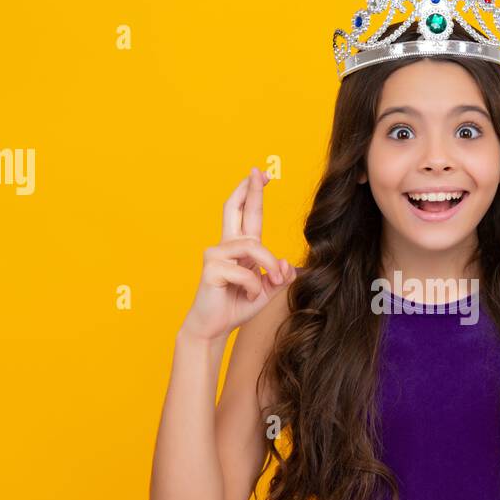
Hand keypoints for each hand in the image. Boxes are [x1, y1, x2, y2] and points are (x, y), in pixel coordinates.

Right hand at [179, 166, 295, 344]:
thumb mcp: (267, 290)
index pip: (246, 215)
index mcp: (239, 247)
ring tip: (273, 283)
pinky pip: (245, 273)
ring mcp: (215, 255)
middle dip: (248, 190)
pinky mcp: (211, 269)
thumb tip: (289, 264)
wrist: (215, 327)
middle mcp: (225, 246)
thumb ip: (279, 275)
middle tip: (259, 172)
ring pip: (253, 248)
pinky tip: (249, 297)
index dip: (253, 193)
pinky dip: (255, 287)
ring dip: (269, 266)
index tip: (263, 175)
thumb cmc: (237, 306)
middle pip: (234, 209)